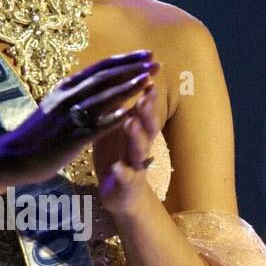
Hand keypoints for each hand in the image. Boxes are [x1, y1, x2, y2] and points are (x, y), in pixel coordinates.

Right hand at [0, 51, 158, 187]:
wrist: (12, 157)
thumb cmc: (35, 135)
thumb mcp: (54, 107)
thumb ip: (73, 95)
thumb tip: (92, 85)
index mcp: (65, 88)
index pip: (100, 68)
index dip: (124, 61)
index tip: (145, 55)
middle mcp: (67, 97)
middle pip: (104, 78)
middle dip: (131, 69)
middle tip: (154, 62)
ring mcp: (68, 117)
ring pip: (102, 98)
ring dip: (126, 88)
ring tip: (147, 80)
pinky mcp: (69, 138)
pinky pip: (93, 126)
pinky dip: (111, 119)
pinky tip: (128, 113)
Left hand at [94, 79, 161, 217]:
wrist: (121, 193)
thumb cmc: (117, 155)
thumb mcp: (117, 128)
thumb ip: (118, 107)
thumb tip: (116, 76)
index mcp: (137, 129)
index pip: (143, 106)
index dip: (145, 91)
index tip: (146, 72)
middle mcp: (140, 144)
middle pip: (148, 125)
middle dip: (147, 110)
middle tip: (145, 95)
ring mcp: (136, 165)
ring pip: (140, 150)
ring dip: (136, 136)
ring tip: (130, 123)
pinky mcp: (127, 184)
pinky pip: (126, 178)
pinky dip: (122, 173)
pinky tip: (117, 169)